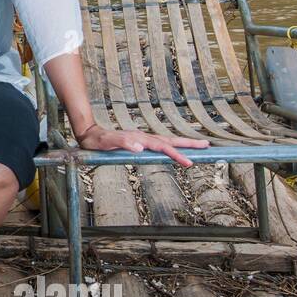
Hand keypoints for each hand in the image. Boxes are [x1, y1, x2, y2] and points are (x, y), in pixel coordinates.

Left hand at [75, 123, 208, 167]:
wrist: (89, 134)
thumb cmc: (97, 141)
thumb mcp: (107, 143)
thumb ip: (123, 143)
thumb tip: (140, 147)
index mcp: (140, 139)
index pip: (162, 147)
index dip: (176, 154)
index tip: (189, 162)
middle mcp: (144, 137)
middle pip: (170, 140)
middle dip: (188, 144)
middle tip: (207, 146)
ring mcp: (142, 139)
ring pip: (166, 141)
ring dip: (182, 144)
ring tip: (198, 145)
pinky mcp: (139, 142)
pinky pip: (159, 144)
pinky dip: (170, 145)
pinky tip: (174, 148)